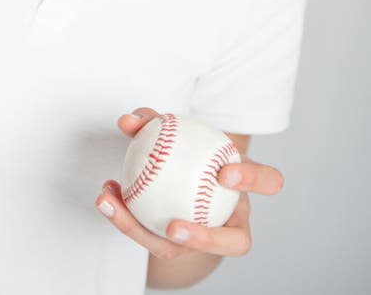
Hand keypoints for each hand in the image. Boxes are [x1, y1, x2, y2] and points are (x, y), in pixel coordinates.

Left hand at [95, 107, 282, 260]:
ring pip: (187, 254)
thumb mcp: (178, 132)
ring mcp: (210, 241)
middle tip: (173, 226)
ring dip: (150, 236)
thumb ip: (155, 121)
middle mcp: (234, 219)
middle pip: (238, 242)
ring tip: (120, 208)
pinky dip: (127, 217)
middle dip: (208, 240)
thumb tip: (128, 119)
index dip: (253, 181)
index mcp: (245, 185)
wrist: (186, 180)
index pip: (267, 181)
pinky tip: (107, 195)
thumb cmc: (188, 151)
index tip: (223, 172)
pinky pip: (153, 240)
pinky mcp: (180, 250)